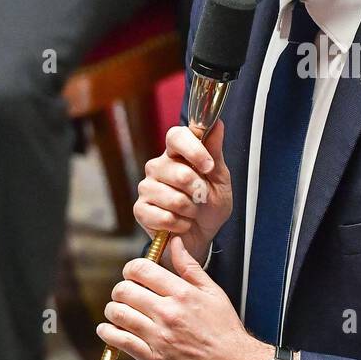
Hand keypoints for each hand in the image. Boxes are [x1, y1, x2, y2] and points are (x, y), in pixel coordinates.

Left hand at [97, 236, 270, 359]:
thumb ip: (189, 266)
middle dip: (121, 290)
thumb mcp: (213, 292)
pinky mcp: (153, 359)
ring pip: (118, 314)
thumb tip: (174, 243)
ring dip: (113, 310)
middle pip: (124, 290)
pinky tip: (110, 329)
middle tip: (125, 294)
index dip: (131, 269)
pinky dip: (108, 332)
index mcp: (182, 293)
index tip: (133, 274)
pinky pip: (119, 341)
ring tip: (118, 311)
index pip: (141, 270)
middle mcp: (168, 313)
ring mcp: (159, 336)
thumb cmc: (226, 330)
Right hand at [134, 120, 231, 264]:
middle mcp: (158, 166)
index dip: (193, 149)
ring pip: (173, 198)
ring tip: (191, 211)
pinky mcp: (140, 210)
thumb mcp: (220, 179)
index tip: (209, 166)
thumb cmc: (210, 204)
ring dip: (191, 210)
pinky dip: (180, 224)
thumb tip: (217, 124)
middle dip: (199, 190)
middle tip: (202, 197)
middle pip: (179, 172)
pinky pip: (164, 217)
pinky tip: (181, 223)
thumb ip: (215, 153)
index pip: (176, 136)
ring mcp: (147, 187)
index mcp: (176, 153)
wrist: (202, 235)